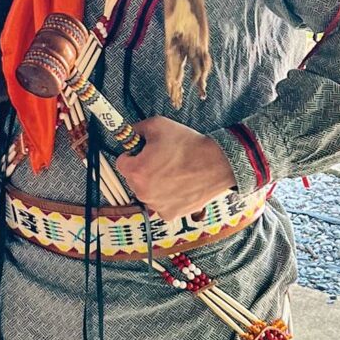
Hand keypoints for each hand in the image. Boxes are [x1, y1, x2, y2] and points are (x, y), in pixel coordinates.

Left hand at [114, 118, 233, 223]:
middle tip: (163, 161)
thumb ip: (137, 129)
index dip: (133, 154)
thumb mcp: (158, 125)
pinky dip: (167, 196)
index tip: (144, 152)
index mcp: (136, 171)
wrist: (218, 163)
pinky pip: (160, 203)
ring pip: (147, 192)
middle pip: (133, 179)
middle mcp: (142, 192)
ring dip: (154, 184)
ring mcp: (156, 205)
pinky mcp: (170, 214)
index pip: (122, 162)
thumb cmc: (188, 145)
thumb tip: (129, 134)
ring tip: (174, 173)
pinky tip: (179, 185)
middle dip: (143, 170)